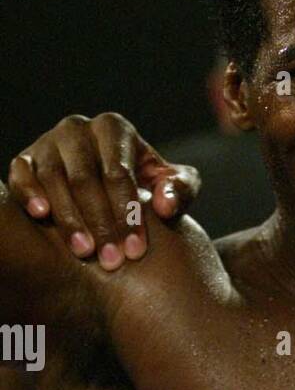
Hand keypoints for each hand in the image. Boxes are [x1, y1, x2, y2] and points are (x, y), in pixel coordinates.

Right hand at [7, 113, 200, 269]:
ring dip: (68, 218)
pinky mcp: (25, 159)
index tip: (136, 250)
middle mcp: (78, 129)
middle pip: (85, 178)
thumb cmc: (147, 185)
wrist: (110, 183)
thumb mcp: (172, 184)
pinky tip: (40, 215)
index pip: (119, 173)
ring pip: (53, 178)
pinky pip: (20, 174)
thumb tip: (164, 206)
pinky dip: (28, 192)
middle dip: (100, 222)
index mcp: (114, 129)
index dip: (127, 213)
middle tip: (112, 260)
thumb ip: (179, 190)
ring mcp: (48, 142)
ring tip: (84, 252)